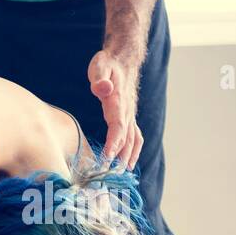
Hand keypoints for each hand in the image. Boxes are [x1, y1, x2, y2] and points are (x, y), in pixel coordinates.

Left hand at [87, 47, 143, 169]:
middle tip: (109, 175)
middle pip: (126, 138)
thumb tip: (102, 88)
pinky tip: (128, 162)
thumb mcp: (100, 66)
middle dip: (119, 157)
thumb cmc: (107, 64)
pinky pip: (135, 137)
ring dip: (128, 156)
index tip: (107, 158)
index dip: (114, 143)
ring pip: (133, 140)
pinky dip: (133, 150)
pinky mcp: (129, 117)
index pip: (118, 126)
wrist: (123, 59)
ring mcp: (130, 115)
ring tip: (122, 173)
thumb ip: (100, 78)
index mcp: (119, 102)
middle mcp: (127, 111)